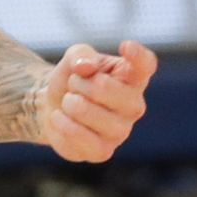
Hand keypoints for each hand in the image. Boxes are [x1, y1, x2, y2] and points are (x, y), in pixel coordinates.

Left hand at [40, 40, 156, 161]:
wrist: (50, 107)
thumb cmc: (72, 79)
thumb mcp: (74, 58)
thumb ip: (80, 54)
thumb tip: (85, 67)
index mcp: (132, 78)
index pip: (146, 66)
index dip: (139, 56)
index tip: (125, 45)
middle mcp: (134, 105)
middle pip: (104, 88)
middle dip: (78, 83)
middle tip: (74, 85)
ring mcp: (121, 130)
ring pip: (89, 112)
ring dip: (69, 103)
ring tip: (68, 102)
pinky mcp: (103, 151)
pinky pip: (82, 138)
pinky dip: (63, 124)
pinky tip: (58, 118)